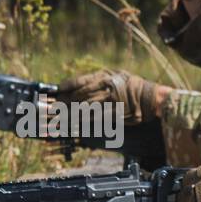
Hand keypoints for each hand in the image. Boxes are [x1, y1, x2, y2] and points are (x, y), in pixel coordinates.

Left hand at [57, 69, 171, 123]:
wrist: (151, 98)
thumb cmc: (132, 86)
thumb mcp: (115, 74)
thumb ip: (98, 79)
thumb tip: (77, 87)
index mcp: (105, 76)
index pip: (79, 81)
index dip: (64, 87)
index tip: (54, 92)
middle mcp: (105, 88)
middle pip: (78, 97)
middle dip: (62, 104)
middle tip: (50, 109)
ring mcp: (110, 102)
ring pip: (83, 110)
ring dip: (68, 116)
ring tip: (56, 120)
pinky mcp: (114, 115)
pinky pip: (94, 120)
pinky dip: (81, 124)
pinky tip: (71, 126)